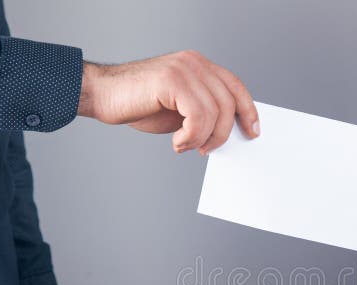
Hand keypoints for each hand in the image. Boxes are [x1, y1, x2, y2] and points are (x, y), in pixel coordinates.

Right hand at [77, 51, 258, 153]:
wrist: (104, 95)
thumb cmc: (139, 103)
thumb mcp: (180, 109)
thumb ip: (204, 112)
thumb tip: (227, 132)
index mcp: (199, 66)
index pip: (236, 87)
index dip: (248, 110)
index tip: (252, 132)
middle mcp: (194, 63)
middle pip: (230, 102)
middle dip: (223, 133)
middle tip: (207, 149)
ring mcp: (184, 69)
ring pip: (216, 112)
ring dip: (204, 138)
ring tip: (185, 145)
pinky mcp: (172, 80)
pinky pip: (199, 116)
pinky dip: (191, 136)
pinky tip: (177, 142)